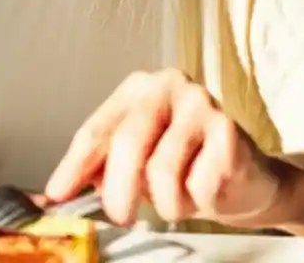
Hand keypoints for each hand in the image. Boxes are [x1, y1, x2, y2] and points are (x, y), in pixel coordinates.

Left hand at [45, 69, 286, 227]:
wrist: (246, 177)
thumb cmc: (184, 166)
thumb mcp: (137, 163)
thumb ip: (101, 170)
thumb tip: (58, 194)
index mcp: (137, 89)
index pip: (97, 129)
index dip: (74, 166)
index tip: (57, 195)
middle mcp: (168, 86)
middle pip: (128, 143)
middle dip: (118, 190)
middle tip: (119, 217)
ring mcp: (201, 104)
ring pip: (163, 169)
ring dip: (166, 202)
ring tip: (177, 201)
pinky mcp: (230, 131)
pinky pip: (199, 183)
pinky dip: (198, 200)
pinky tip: (206, 190)